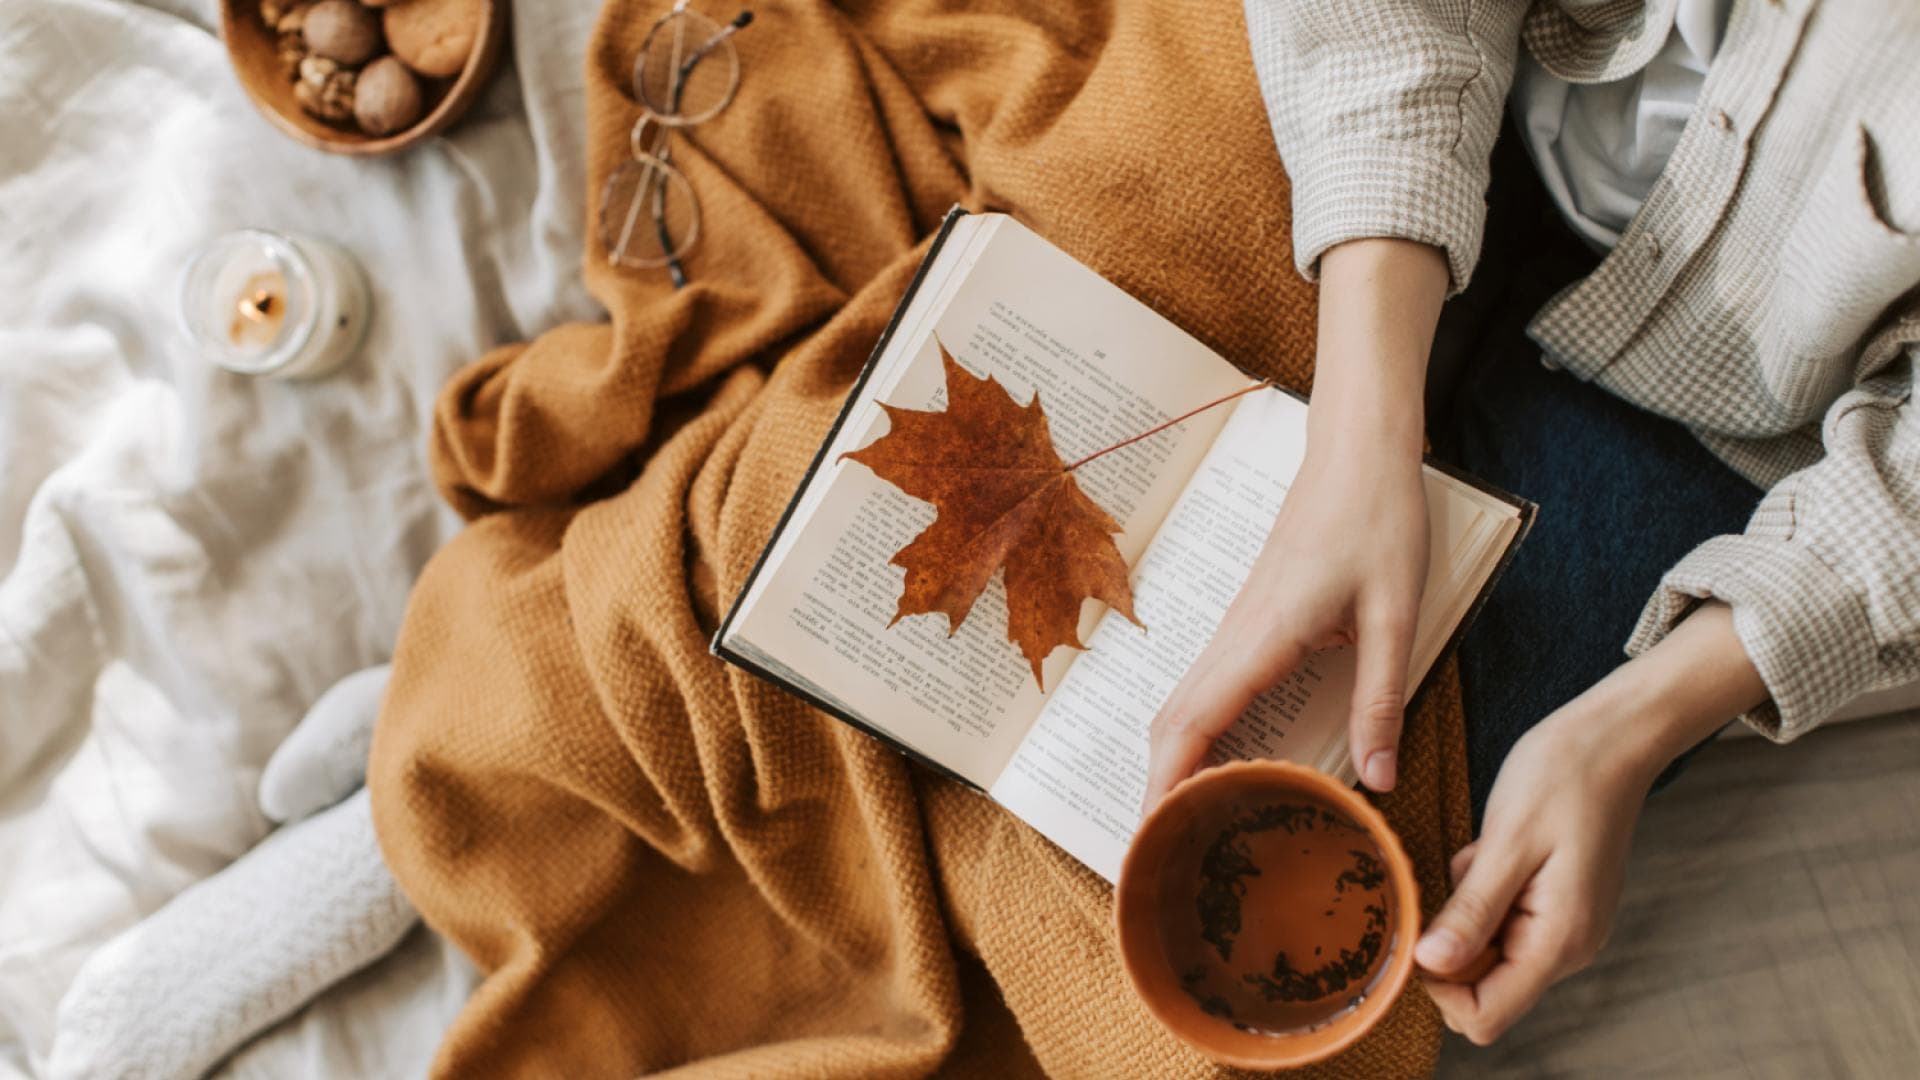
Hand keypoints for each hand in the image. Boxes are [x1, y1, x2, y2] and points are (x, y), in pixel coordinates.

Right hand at [1144, 441, 1428, 804]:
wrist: (1360, 450)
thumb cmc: (1378, 519)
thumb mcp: (1397, 614)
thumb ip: (1382, 699)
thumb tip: (1378, 781)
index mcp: (1263, 636)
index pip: (1192, 725)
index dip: (1166, 786)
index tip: (1153, 839)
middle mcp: (1235, 633)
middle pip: (1170, 722)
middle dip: (1156, 789)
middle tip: (1161, 853)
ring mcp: (1237, 625)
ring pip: (1182, 703)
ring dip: (1172, 761)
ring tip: (1184, 821)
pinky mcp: (1250, 619)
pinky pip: (1205, 686)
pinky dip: (1195, 732)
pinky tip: (1222, 761)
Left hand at [1417, 704, 1652, 1043]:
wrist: (1614, 738)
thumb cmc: (1563, 777)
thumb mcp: (1507, 841)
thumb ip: (1472, 911)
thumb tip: (1430, 965)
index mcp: (1557, 942)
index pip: (1484, 1016)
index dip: (1439, 986)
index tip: (1420, 928)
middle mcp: (1565, 948)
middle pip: (1482, 990)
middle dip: (1449, 943)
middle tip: (1456, 879)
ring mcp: (1562, 928)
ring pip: (1485, 953)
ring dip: (1465, 912)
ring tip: (1482, 856)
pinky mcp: (1554, 906)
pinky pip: (1498, 921)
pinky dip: (1480, 893)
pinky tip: (1492, 849)